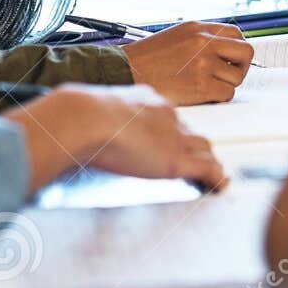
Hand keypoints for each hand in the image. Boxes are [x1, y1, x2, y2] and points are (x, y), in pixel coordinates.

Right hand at [4, 84, 227, 193]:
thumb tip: (68, 123)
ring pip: (203, 148)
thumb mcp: (90, 111)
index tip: (168, 142)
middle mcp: (166, 115)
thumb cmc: (78, 114)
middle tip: (194, 162)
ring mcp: (174, 136)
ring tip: (209, 176)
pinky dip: (216, 179)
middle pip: (190, 132)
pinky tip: (219, 187)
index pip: (167, 117)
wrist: (84, 117)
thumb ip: (91, 119)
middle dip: (192, 146)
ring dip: (206, 162)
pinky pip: (208, 169)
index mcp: (146, 100)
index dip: (171, 132)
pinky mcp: (177, 159)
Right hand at [122, 21, 253, 103]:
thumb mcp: (177, 36)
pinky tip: (202, 95)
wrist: (125, 73)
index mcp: (198, 28)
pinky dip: (218, 97)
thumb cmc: (147, 59)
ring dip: (226, 85)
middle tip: (228, 75)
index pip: (236, 34)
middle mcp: (204, 42)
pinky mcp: (201, 85)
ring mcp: (204, 63)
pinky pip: (227, 93)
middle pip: (246, 52)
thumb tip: (227, 50)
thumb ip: (202, 39)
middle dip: (241, 66)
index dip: (237, 50)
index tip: (231, 60)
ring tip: (206, 86)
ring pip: (237, 77)